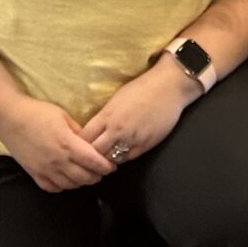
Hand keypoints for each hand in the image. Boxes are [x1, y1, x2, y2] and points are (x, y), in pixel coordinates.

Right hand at [0, 94, 114, 192]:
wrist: (9, 117)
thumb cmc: (37, 112)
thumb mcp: (63, 116)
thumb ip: (78, 131)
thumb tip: (90, 142)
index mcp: (68, 144)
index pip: (94, 162)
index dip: (106, 166)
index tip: (112, 165)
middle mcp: (58, 160)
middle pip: (85, 177)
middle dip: (97, 176)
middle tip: (101, 171)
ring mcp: (46, 169)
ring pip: (71, 185)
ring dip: (82, 182)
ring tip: (86, 175)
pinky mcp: (34, 173)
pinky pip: (53, 188)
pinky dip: (63, 186)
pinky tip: (67, 180)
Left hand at [79, 60, 200, 168]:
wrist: (169, 87)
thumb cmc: (143, 87)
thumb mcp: (117, 98)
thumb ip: (105, 115)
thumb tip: (96, 127)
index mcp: (107, 115)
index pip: (85, 137)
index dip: (80, 143)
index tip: (79, 144)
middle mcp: (117, 130)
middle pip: (95, 152)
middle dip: (90, 155)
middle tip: (89, 156)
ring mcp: (132, 139)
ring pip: (111, 159)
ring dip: (106, 159)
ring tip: (104, 157)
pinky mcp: (146, 145)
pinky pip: (128, 158)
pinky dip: (122, 157)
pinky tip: (120, 153)